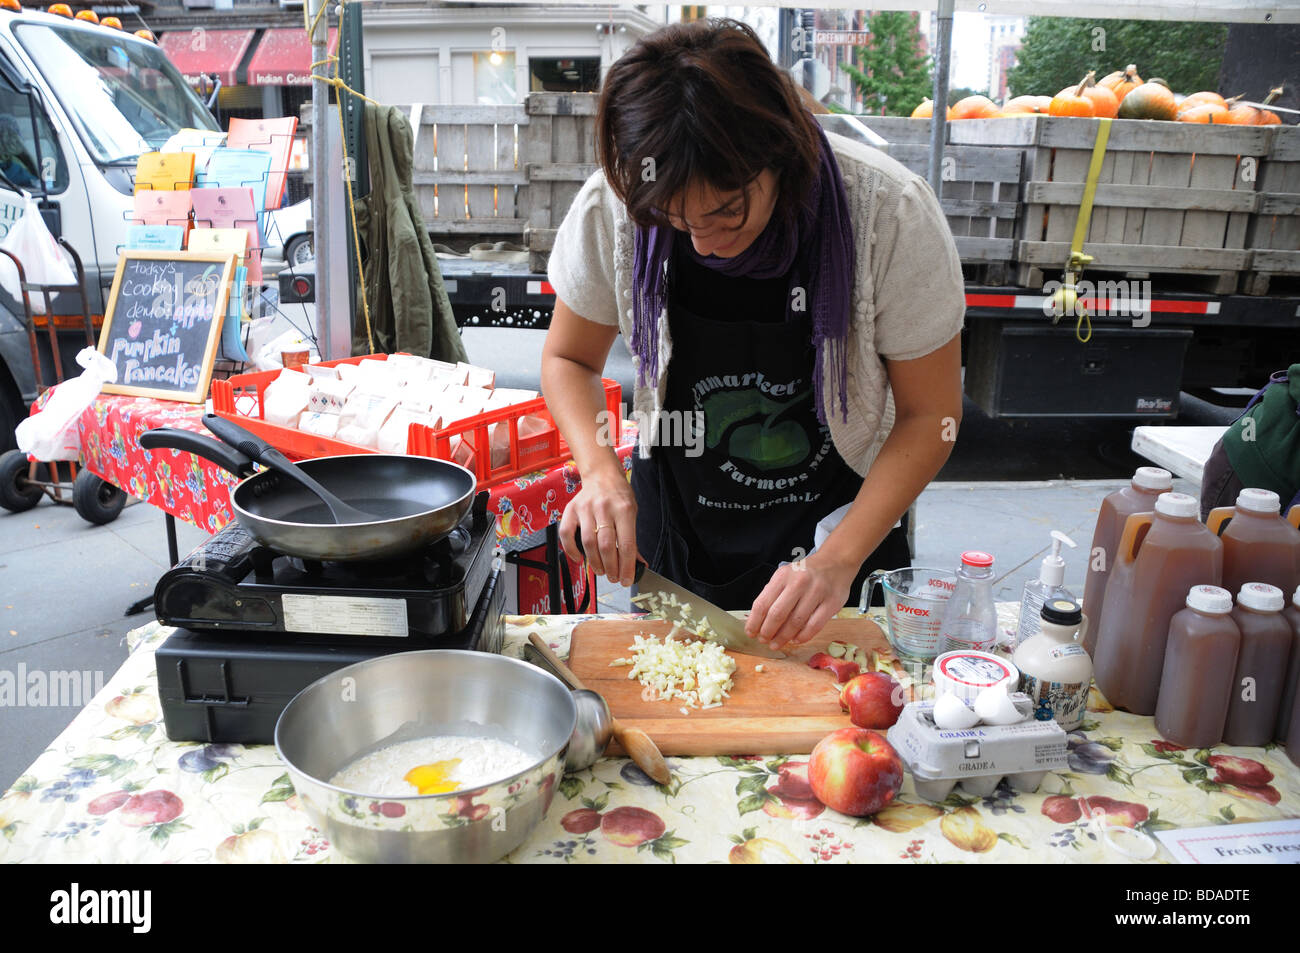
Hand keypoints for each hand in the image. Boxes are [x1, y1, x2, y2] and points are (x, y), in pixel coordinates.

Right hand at [558, 467, 638, 587]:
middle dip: (611, 567)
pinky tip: (580, 559)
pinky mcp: (571, 509)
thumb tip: (638, 565)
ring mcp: (586, 508)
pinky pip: (566, 534)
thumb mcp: (632, 513)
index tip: (627, 579)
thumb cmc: (619, 495)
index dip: (627, 566)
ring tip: (601, 571)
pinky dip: (571, 550)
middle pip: (606, 546)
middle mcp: (604, 508)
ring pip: (588, 542)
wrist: (602, 475)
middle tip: (614, 577)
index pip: (626, 544)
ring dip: (595, 562)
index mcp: (624, 509)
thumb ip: (632, 539)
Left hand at [746, 551, 857, 649]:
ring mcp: (817, 593)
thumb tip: (757, 620)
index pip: (762, 603)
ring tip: (776, 644)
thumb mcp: (785, 575)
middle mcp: (799, 582)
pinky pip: (814, 626)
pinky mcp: (832, 603)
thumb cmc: (806, 573)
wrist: (836, 562)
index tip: (750, 632)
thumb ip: (772, 594)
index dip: (754, 622)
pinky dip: (802, 637)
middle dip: (767, 632)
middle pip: (777, 614)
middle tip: (763, 640)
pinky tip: (795, 640)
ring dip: (783, 637)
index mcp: (783, 575)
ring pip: (795, 622)